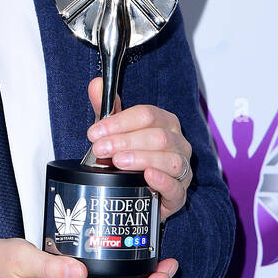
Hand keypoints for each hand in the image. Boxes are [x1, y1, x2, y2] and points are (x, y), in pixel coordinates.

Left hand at [85, 77, 191, 220]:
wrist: (137, 193)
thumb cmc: (130, 158)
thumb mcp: (116, 132)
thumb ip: (107, 109)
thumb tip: (96, 84)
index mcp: (166, 123)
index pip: (147, 115)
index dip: (120, 122)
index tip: (95, 132)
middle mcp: (178, 144)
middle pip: (158, 137)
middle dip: (126, 141)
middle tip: (101, 149)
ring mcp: (182, 169)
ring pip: (169, 159)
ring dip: (141, 159)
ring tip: (118, 162)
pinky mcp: (179, 194)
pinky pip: (177, 186)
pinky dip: (163, 180)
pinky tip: (148, 177)